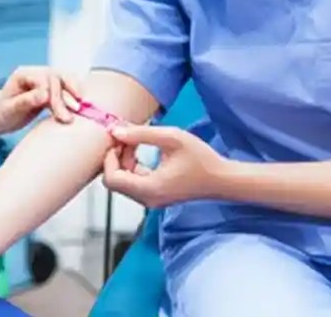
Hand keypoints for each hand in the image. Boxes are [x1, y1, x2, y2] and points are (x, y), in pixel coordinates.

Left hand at [0, 66, 82, 134]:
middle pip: (56, 78)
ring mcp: (45, 79)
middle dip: (65, 97)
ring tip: (80, 109)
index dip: (52, 95)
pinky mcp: (51, 88)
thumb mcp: (10, 109)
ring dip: (74, 94)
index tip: (57, 113)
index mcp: (23, 74)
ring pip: (65, 80)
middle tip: (69, 118)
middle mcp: (36, 73)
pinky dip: (74, 96)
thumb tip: (44, 95)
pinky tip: (81, 107)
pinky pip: (66, 88)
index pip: (43, 80)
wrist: (0, 117)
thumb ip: (26, 101)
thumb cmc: (2, 113)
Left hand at [102, 124, 227, 207]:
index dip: (108, 158)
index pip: (111, 179)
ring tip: (134, 140)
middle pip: (114, 181)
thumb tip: (115, 131)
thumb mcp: (171, 138)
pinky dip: (132, 165)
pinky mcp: (155, 195)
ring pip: (122, 181)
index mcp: (149, 189)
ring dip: (123, 160)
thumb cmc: (201, 159)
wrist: (222, 179)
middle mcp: (147, 199)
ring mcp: (151, 199)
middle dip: (114, 157)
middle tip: (124, 137)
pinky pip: (133, 182)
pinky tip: (140, 149)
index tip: (116, 139)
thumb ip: (141, 134)